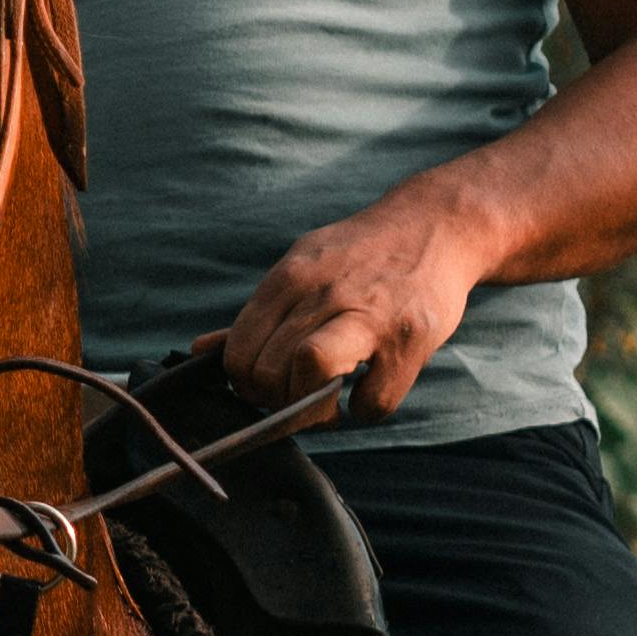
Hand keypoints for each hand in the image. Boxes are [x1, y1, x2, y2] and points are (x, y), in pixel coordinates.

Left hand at [223, 186, 498, 424]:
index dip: (246, 383)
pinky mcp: (409, 340)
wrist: (435, 226)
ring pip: (311, 379)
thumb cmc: (360, 256)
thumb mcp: (303, 268)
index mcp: (291, 277)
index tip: (265, 385)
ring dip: (315, 409)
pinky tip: (368, 387)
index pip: (240, 352)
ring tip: (328, 397)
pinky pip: (371, 403)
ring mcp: (369, 315)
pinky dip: (364, 409)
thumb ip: (256, 314)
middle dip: (279, 399)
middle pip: (270, 372)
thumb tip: (200, 351)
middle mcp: (325, 292)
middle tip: (300, 393)